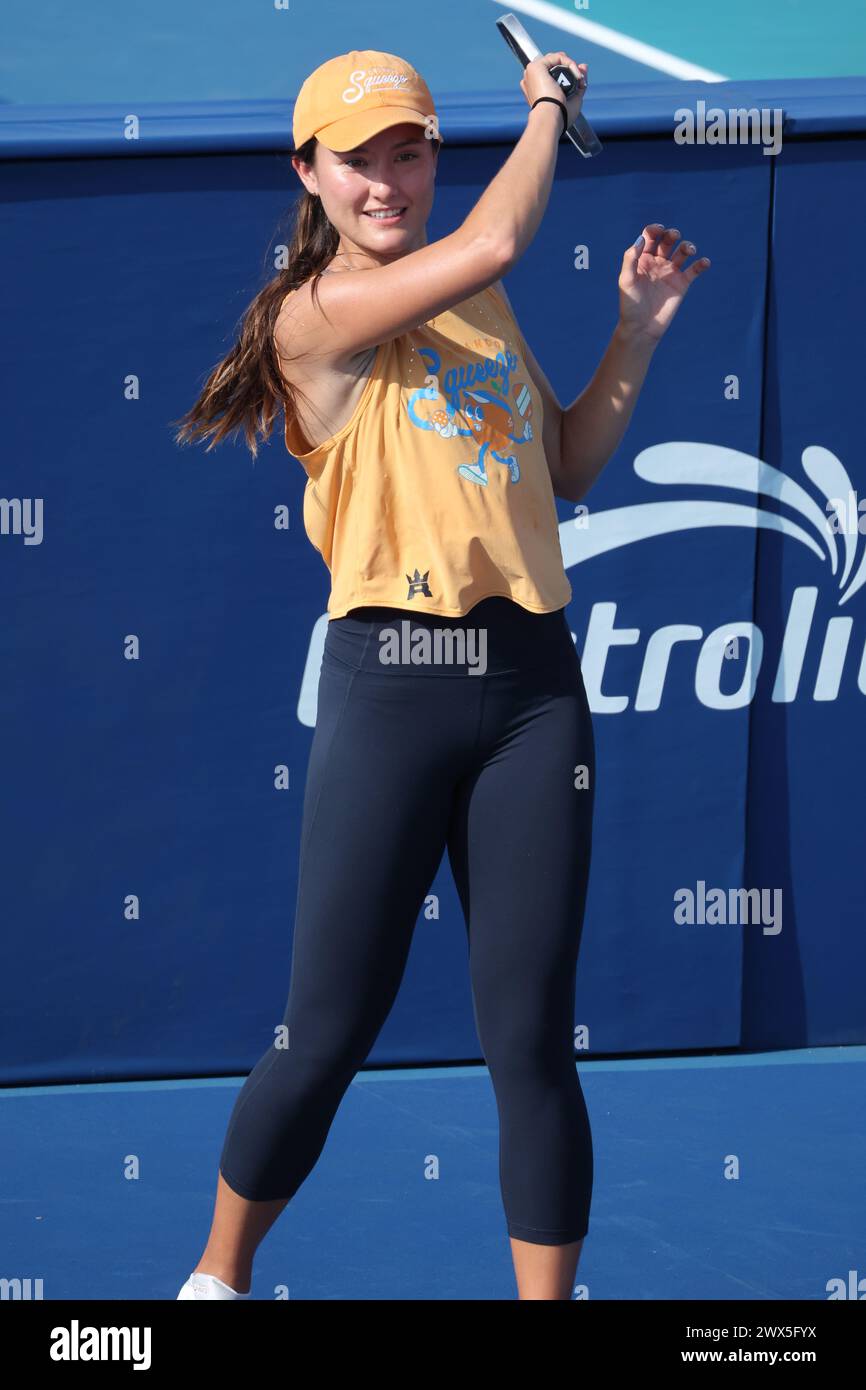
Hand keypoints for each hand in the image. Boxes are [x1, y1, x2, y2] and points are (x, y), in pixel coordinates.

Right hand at [521, 53, 586, 126]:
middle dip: (569, 68)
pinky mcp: (535, 66)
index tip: (580, 82)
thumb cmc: (560, 116)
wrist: (551, 117)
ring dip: (571, 65)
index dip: (567, 74)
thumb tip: (584, 66)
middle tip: (580, 79)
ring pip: (555, 59)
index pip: (551, 74)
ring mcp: (532, 73)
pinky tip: (576, 75)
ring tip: (579, 79)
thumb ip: (578, 82)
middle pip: (553, 64)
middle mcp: (532, 80)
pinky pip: (558, 57)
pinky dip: (570, 63)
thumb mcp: (573, 98)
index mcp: (536, 90)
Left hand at [618, 224, 710, 341]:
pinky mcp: (682, 284)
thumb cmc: (630, 305)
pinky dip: (701, 264)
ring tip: (689, 251)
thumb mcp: (626, 280)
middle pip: (668, 240)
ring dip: (688, 246)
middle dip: (672, 234)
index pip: (650, 236)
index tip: (659, 230)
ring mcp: (671, 272)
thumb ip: (631, 258)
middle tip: (674, 236)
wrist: (641, 328)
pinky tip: (704, 262)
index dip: (655, 229)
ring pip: (683, 252)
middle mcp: (658, 262)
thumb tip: (641, 238)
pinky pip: (695, 270)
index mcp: (643, 258)